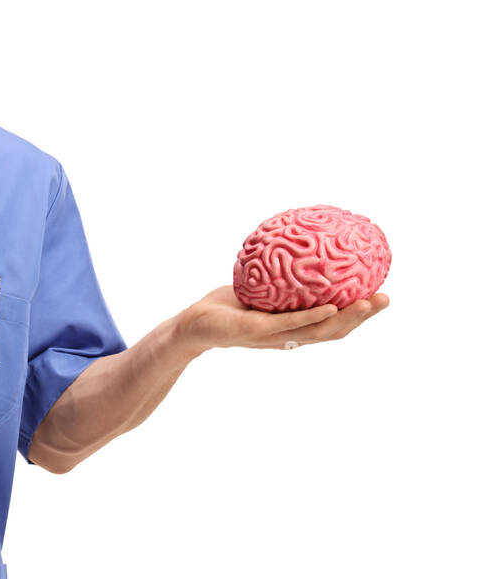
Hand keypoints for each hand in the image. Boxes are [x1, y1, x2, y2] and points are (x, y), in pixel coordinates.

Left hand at [179, 286, 389, 352]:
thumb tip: (303, 241)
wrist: (193, 325)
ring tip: (367, 304)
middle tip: (386, 298)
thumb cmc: (226, 305)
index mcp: (293, 327)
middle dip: (363, 317)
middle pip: (335, 331)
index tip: (381, 295)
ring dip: (347, 319)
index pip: (334, 324)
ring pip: (318, 332)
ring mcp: (275, 337)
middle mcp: (289, 336)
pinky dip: (312, 318)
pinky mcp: (257, 332)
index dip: (359, 314)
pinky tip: (331, 308)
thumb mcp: (259, 285)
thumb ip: (280, 271)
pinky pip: (289, 324)